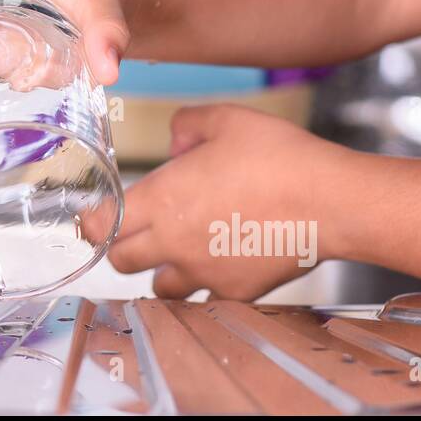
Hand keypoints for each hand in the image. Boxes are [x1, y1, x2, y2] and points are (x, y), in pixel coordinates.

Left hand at [105, 104, 352, 299]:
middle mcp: (174, 242)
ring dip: (158, 271)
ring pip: (158, 287)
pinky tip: (212, 270)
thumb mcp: (227, 119)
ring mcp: (203, 272)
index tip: (91, 216)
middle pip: (121, 260)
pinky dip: (200, 290)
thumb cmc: (279, 156)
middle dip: (119, 245)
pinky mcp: (235, 292)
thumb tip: (174, 141)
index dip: (90, 222)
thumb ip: (188, 124)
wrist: (331, 201)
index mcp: (163, 200)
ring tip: (173, 252)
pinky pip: (202, 301)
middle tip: (129, 231)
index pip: (102, 224)